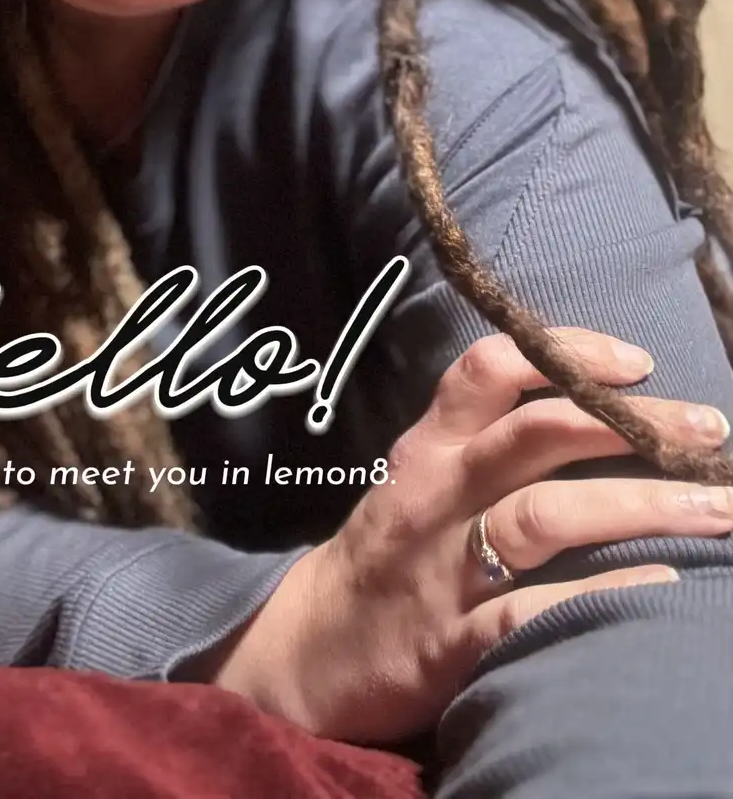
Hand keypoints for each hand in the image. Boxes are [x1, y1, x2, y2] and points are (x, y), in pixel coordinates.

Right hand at [210, 327, 731, 743]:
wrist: (312, 651)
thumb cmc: (389, 554)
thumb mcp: (419, 478)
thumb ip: (485, 441)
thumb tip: (595, 409)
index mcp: (429, 447)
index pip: (489, 370)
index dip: (564, 354)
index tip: (637, 362)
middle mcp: (436, 493)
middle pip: (535, 436)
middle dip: (630, 427)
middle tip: (708, 430)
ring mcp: (442, 567)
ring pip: (545, 518)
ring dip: (640, 506)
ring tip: (717, 509)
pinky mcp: (449, 641)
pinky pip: (532, 612)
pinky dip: (601, 597)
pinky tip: (662, 591)